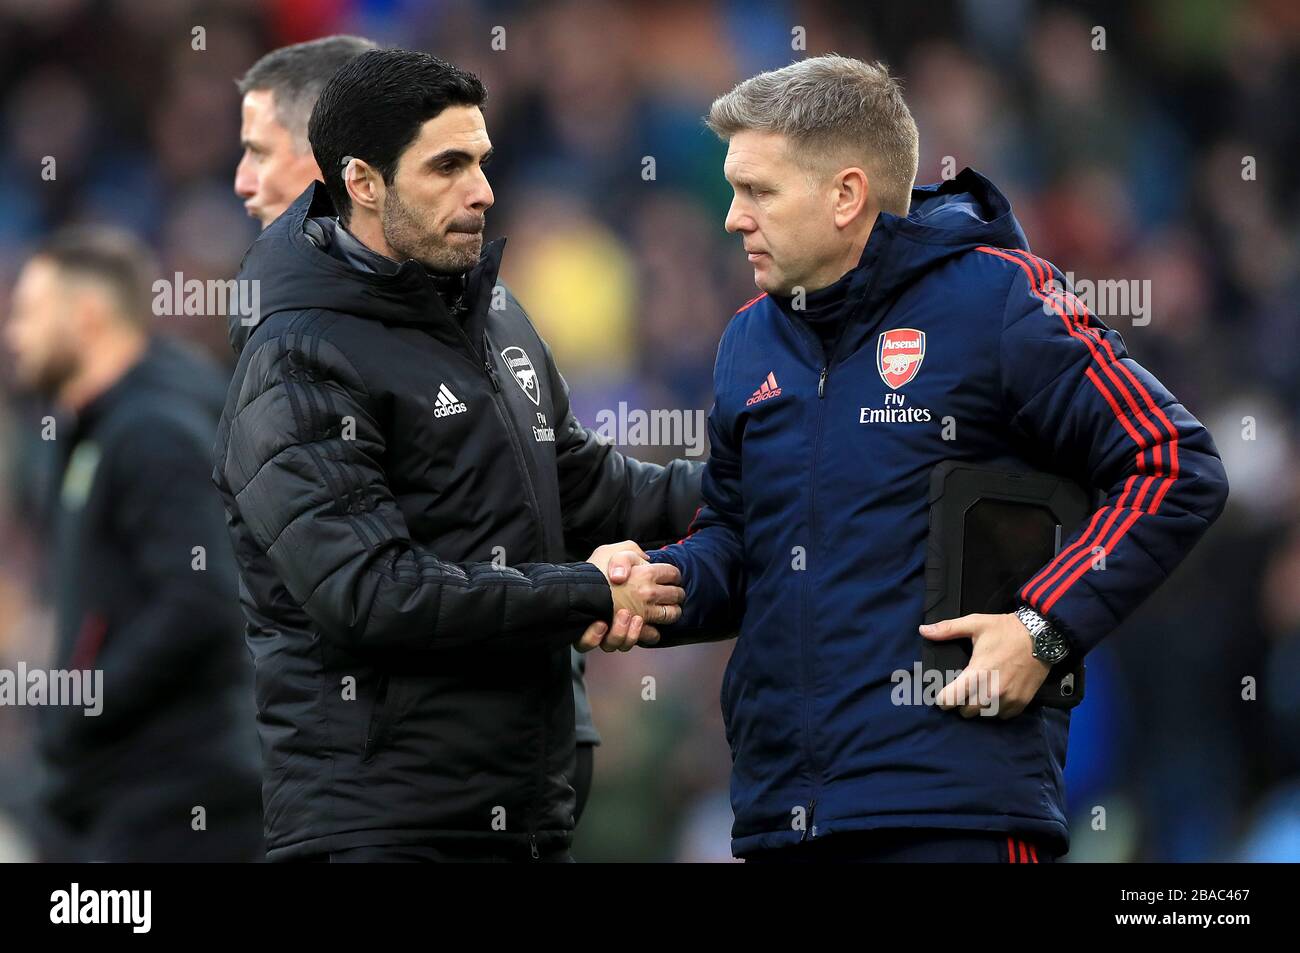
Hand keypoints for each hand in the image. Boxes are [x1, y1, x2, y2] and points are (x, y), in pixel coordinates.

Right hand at [583, 541, 683, 651]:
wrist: (575, 595)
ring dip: (670, 613)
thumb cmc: (592, 572)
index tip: (669, 576)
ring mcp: (643, 614)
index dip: (673, 574)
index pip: (673, 573)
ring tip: (663, 609)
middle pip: (677, 595)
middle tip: (671, 594)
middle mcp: (648, 594)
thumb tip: (646, 558)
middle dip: (677, 594)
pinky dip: (651, 633)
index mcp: (646, 574)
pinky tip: (645, 625)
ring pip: (670, 616)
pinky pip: (651, 635)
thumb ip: (631, 550)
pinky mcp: (633, 631)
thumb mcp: (611, 551)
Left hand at [919, 613, 1050, 718]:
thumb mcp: (975, 623)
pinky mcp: (1022, 702)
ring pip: (985, 715)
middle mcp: (992, 690)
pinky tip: (996, 697)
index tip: (943, 695)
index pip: (951, 700)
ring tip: (979, 694)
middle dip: (961, 704)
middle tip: (963, 692)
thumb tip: (923, 631)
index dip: (943, 699)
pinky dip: (997, 710)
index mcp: (978, 672)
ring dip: (979, 708)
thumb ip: (947, 629)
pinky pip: (1002, 716)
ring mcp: (1008, 698)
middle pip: (966, 711)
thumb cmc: (1005, 630)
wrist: (1042, 636)